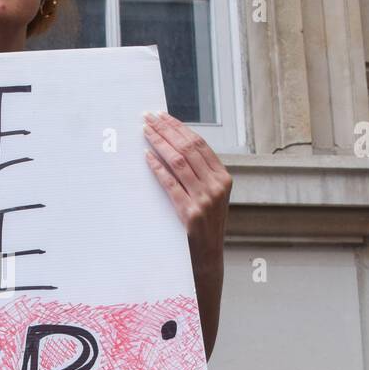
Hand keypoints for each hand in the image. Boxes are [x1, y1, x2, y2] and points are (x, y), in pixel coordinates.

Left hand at [141, 111, 231, 266]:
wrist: (209, 253)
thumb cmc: (208, 222)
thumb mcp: (213, 194)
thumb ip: (203, 173)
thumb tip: (178, 144)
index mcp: (224, 177)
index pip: (199, 144)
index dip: (179, 127)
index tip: (163, 116)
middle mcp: (216, 185)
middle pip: (187, 148)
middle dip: (165, 130)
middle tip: (148, 118)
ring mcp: (204, 199)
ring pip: (177, 162)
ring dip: (159, 143)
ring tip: (145, 132)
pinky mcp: (189, 212)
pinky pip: (170, 184)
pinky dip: (157, 168)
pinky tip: (147, 156)